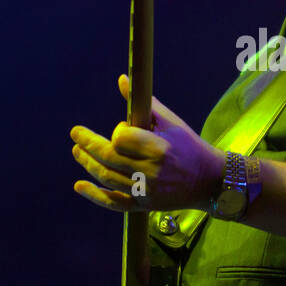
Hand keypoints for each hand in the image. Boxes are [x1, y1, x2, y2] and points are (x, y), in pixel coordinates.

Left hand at [69, 74, 222, 212]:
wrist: (210, 181)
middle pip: (109, 158)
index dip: (118, 131)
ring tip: (76, 151)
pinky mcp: (144, 205)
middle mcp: (151, 172)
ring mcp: (146, 191)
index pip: (123, 138)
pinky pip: (114, 203)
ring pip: (107, 178)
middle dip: (88, 144)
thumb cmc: (189, 146)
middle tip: (75, 133)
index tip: (123, 128)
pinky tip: (79, 186)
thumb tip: (123, 80)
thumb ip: (144, 103)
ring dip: (87, 163)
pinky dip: (95, 196)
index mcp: (160, 148)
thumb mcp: (171, 122)